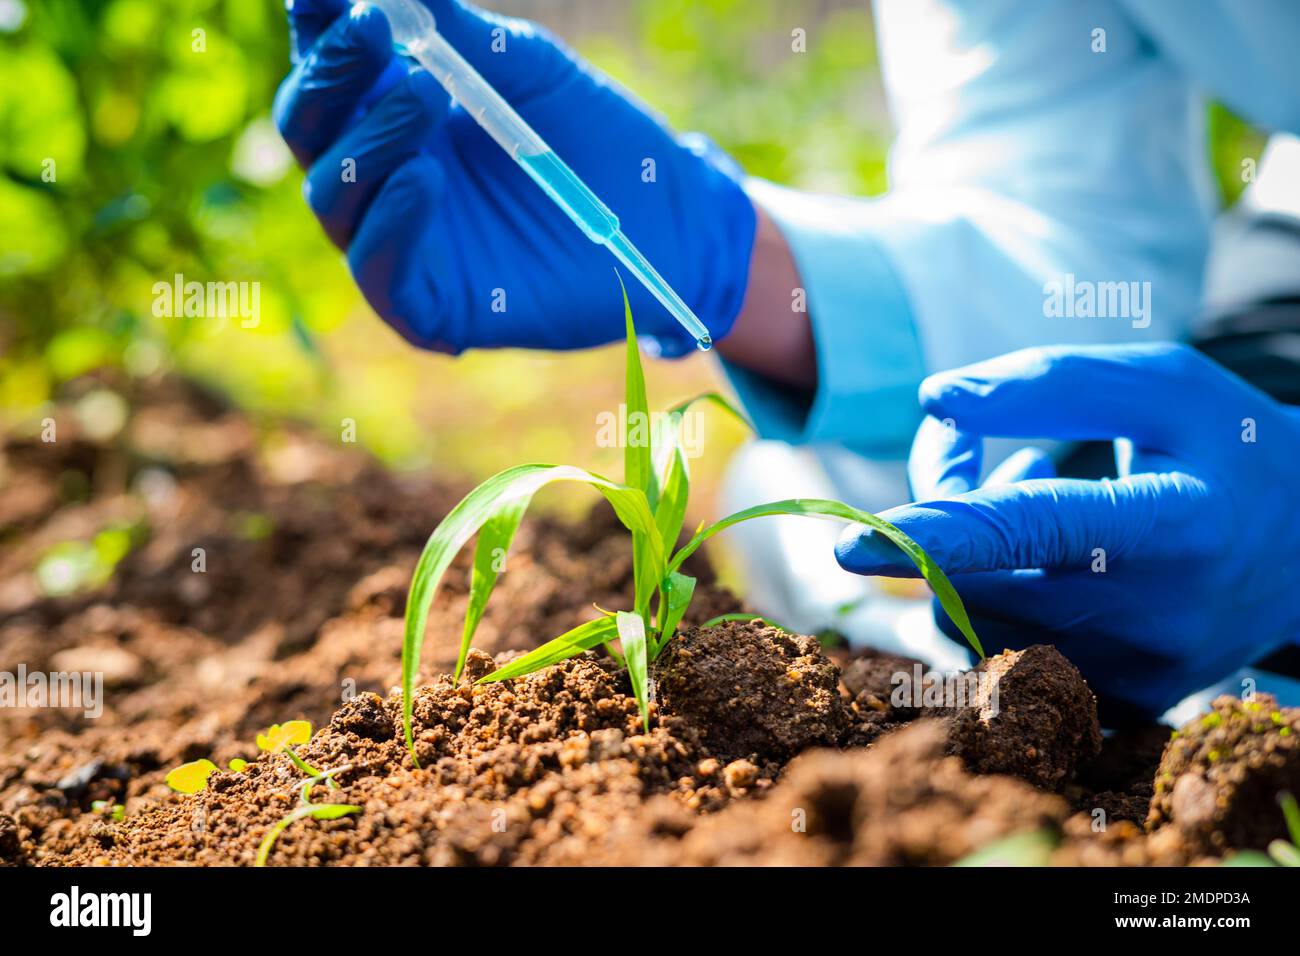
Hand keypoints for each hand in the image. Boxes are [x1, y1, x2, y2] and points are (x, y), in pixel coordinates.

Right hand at [274, 0, 755, 354]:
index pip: (329, 65)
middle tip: (372, 29)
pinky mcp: (430, 307)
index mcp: (393, 108)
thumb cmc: (596, 138)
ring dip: (368, 142)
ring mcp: (402, 243)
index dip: (317, 25)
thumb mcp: (527, 70)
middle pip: (312, 130)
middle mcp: (381, 175)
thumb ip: (458, 35)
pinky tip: (422, 177)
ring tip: (424, 97)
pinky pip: (381, 273)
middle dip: (332, 75)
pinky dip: (390, 225)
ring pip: (336, 198)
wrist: (668, 219)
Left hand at [835, 343, 1299, 719]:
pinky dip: (995, 598)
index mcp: (1176, 524)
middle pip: (981, 579)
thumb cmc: (1230, 446)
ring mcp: (1140, 671)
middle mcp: (1158, 616)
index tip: (850, 540)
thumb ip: (1049, 380)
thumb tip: (933, 401)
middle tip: (976, 452)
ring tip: (1033, 490)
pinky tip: (1044, 557)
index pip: (1032, 531)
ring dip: (969, 554)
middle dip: (941, 514)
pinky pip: (1007, 655)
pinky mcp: (1123, 700)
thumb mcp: (1161, 385)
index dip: (936, 531)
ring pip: (981, 621)